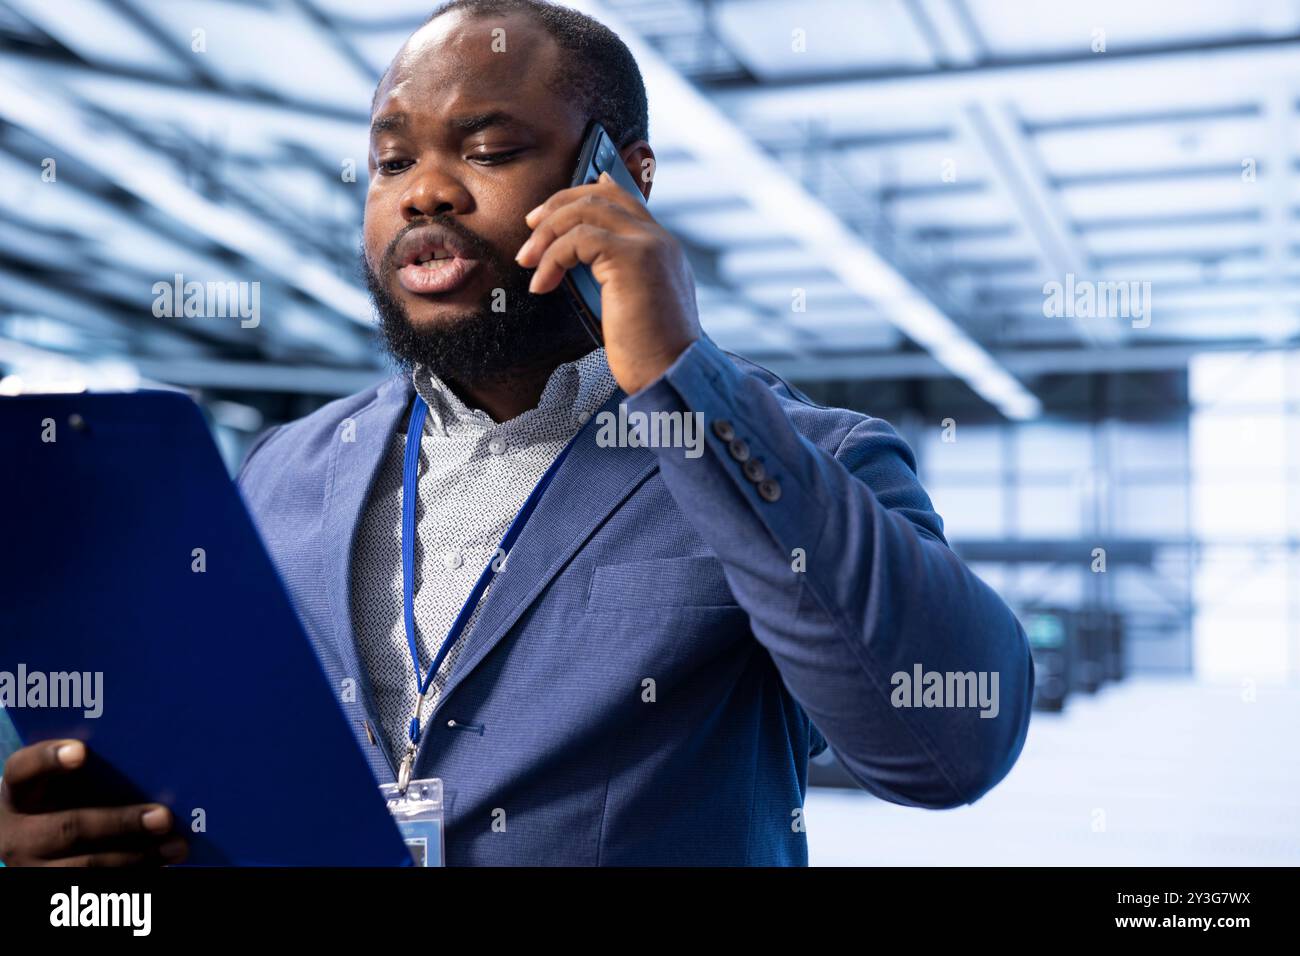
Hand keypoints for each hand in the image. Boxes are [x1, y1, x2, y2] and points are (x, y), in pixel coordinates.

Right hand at [0, 740, 187, 866]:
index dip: (49, 759)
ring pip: (86, 865)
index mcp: (18, 793)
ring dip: (138, 856)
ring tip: (177, 845)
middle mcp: (18, 833)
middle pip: (69, 827)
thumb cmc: (55, 799)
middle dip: (121, 823)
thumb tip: (150, 750)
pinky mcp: (51, 887)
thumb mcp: (57, 784)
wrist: (28, 843)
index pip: (23, 769)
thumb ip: (89, 768)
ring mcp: (31, 867)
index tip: (81, 751)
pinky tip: (163, 864)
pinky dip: (133, 873)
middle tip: (164, 817)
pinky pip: (94, 883)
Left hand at [516, 171, 700, 394]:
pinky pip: (577, 239)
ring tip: (527, 261)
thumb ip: (615, 278)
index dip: (581, 196)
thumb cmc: (650, 355)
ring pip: (585, 211)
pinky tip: (542, 285)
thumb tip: (577, 267)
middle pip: (600, 195)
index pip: (621, 199)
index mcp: (662, 248)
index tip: (548, 215)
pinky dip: (552, 258)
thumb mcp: (633, 306)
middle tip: (530, 228)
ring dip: (547, 233)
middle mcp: (659, 239)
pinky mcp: (632, 257)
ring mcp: (648, 244)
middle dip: (557, 206)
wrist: (671, 375)